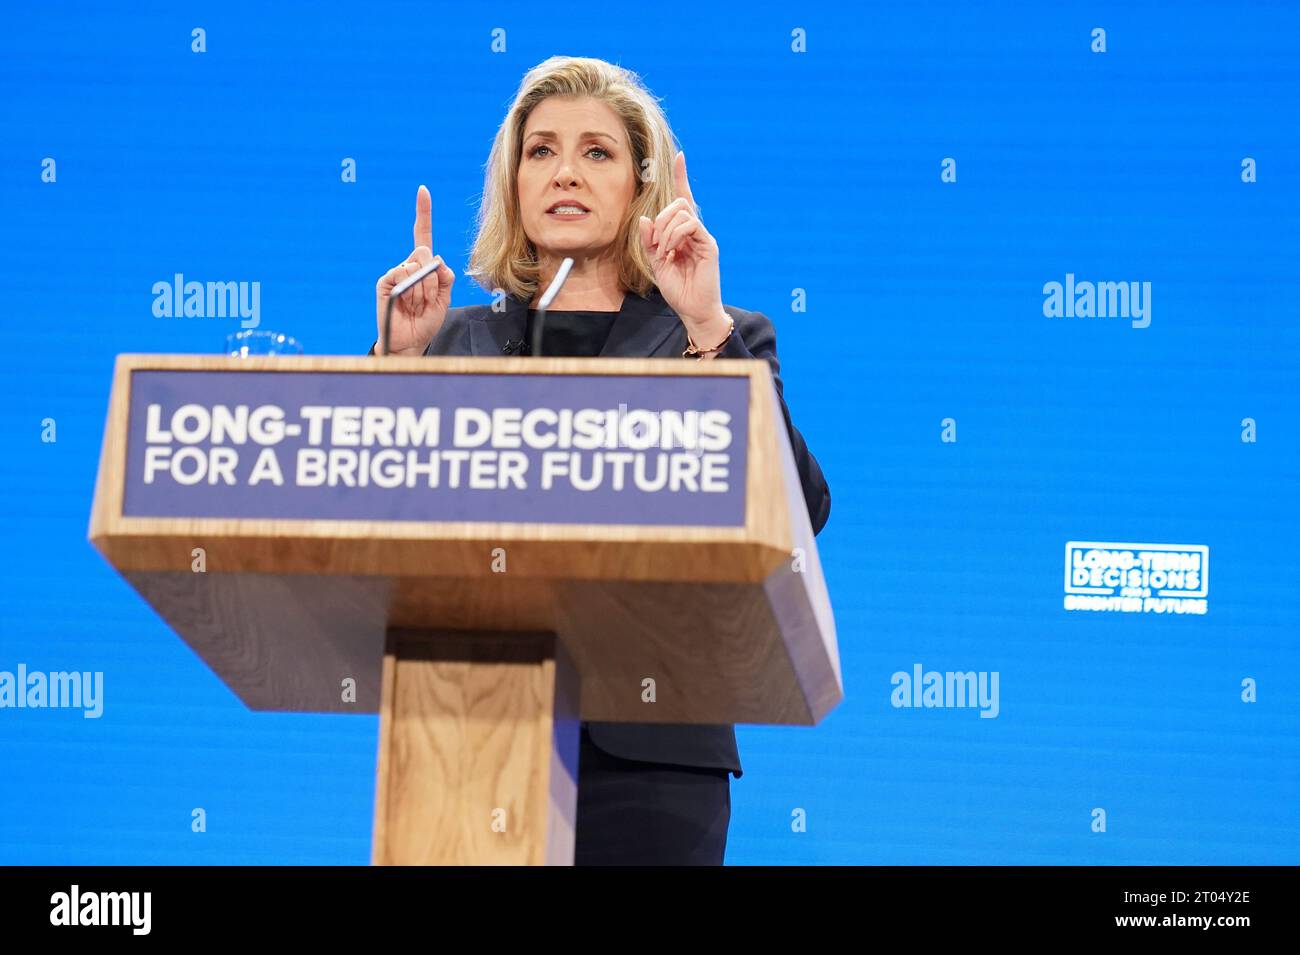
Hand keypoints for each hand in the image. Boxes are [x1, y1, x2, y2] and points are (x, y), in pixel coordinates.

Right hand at [375, 185, 455, 355]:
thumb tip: (437, 261)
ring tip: (416, 305)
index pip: (422, 235)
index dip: (423, 213)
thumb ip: (446, 278)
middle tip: (428, 299)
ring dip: (423, 290)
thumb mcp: (445, 299)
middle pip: (425, 253)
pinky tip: (406, 303)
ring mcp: (396, 272)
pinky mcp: (385, 281)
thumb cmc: (426, 321)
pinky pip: (402, 274)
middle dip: (433, 280)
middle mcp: (409, 265)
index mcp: (424, 266)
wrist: (410, 341)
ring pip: (416, 267)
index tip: (423, 191)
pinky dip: (410, 290)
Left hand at [638, 152, 726, 335]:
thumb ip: (649, 240)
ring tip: (664, 251)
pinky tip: (671, 250)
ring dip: (665, 230)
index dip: (681, 177)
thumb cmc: (677, 289)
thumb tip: (645, 219)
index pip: (683, 200)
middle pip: (678, 203)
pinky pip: (690, 225)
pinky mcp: (709, 245)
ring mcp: (703, 237)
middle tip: (656, 245)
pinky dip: (675, 234)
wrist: (693, 309)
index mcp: (682, 233)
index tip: (680, 156)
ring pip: (683, 212)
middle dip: (661, 219)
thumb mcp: (656, 262)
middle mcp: (695, 231)